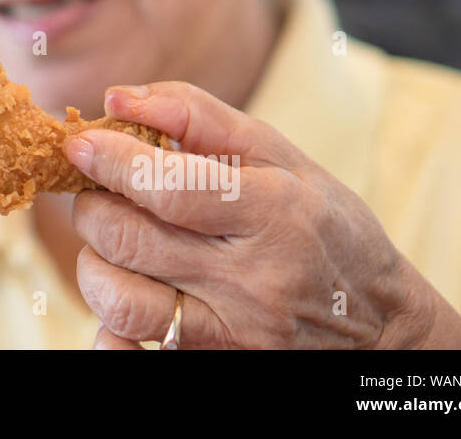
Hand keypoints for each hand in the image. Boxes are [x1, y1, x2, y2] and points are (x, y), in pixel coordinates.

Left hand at [64, 82, 460, 348]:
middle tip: (99, 190)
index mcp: (274, 211)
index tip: (80, 144)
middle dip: (93, 205)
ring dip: (95, 260)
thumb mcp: (279, 155)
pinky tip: (127, 290)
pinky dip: (109, 321)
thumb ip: (197, 116)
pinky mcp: (217, 361)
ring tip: (114, 239)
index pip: (169, 188)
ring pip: (119, 299)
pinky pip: (133, 347)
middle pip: (130, 239)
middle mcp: (253, 279)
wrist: (380, 323)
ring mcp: (234, 331)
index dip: (112, 162)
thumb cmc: (321, 224)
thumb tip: (117, 98)